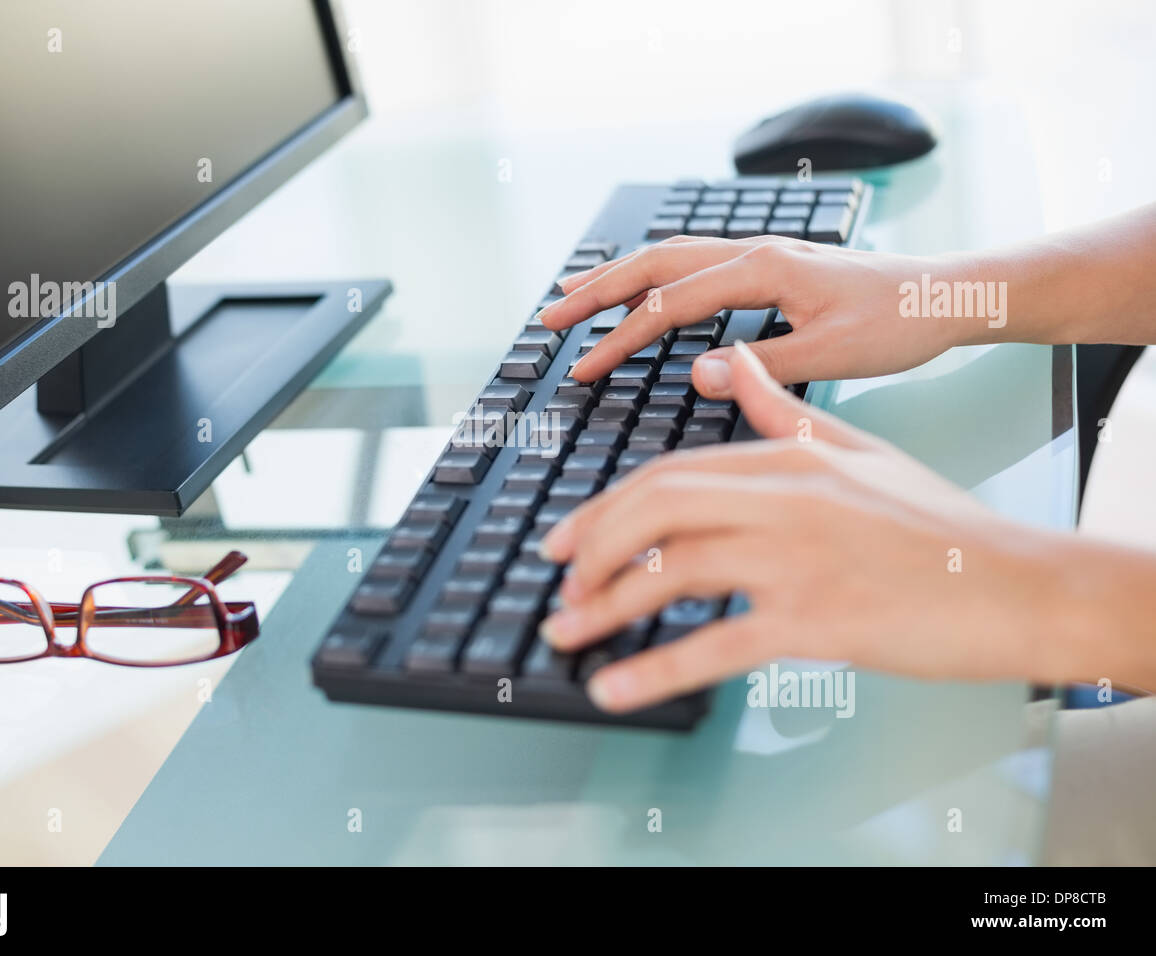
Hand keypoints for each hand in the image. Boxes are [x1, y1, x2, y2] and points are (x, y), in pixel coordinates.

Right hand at [537, 235, 971, 397]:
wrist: (946, 294)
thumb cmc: (899, 323)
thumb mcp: (833, 355)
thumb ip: (762, 368)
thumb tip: (695, 375)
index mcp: (762, 270)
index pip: (669, 305)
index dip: (619, 337)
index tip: (583, 367)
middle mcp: (754, 252)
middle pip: (654, 263)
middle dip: (596, 291)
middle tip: (549, 319)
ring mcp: (760, 255)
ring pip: (671, 258)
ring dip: (619, 278)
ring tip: (575, 299)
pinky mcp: (769, 267)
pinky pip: (694, 265)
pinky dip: (654, 278)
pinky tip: (643, 294)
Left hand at [537, 341, 1086, 713]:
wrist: (1015, 583)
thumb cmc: (937, 524)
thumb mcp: (857, 450)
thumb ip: (782, 411)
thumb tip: (730, 365)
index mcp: (786, 460)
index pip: (669, 476)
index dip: (606, 510)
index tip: (569, 540)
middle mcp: (782, 500)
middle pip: (654, 510)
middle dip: (590, 547)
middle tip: (558, 584)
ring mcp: (796, 559)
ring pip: (670, 573)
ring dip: (604, 608)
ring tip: (565, 634)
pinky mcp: (815, 621)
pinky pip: (713, 647)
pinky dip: (653, 670)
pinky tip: (611, 688)